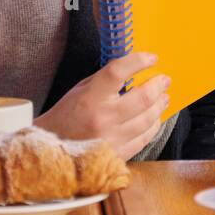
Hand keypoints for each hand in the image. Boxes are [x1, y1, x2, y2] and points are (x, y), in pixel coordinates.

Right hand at [34, 52, 170, 159]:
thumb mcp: (80, 90)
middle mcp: (102, 119)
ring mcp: (112, 140)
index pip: (118, 71)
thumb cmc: (65, 117)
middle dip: (158, 85)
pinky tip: (155, 118)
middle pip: (143, 97)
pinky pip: (144, 139)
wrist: (50, 151)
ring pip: (148, 119)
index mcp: (89, 98)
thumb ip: (105, 80)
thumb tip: (133, 69)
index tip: (151, 58)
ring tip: (163, 97)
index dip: (138, 61)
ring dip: (160, 106)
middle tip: (164, 80)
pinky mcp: (117, 155)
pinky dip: (153, 126)